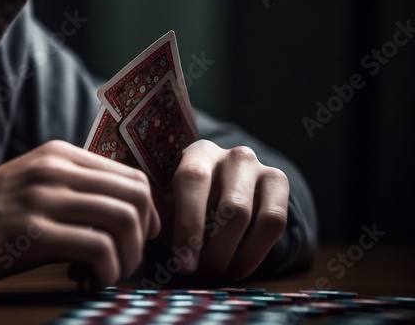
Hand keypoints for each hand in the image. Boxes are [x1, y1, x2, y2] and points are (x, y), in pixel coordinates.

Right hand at [0, 140, 159, 289]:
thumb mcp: (27, 188)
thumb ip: (68, 192)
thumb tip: (117, 220)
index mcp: (57, 155)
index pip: (133, 176)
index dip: (146, 216)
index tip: (132, 242)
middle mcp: (55, 168)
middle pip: (138, 195)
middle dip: (143, 238)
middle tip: (122, 263)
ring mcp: (43, 197)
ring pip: (125, 219)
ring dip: (126, 259)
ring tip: (103, 276)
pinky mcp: (31, 230)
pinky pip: (98, 248)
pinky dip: (105, 273)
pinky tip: (84, 282)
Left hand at [154, 140, 289, 279]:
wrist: (217, 194)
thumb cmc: (181, 202)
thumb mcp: (164, 203)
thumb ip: (155, 210)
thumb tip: (148, 227)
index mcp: (197, 153)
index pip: (193, 180)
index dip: (189, 224)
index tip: (184, 263)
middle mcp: (232, 155)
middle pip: (231, 208)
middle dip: (215, 250)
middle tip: (200, 273)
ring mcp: (259, 167)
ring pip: (253, 218)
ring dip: (234, 255)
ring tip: (216, 272)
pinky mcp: (278, 182)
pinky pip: (274, 222)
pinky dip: (255, 252)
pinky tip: (237, 267)